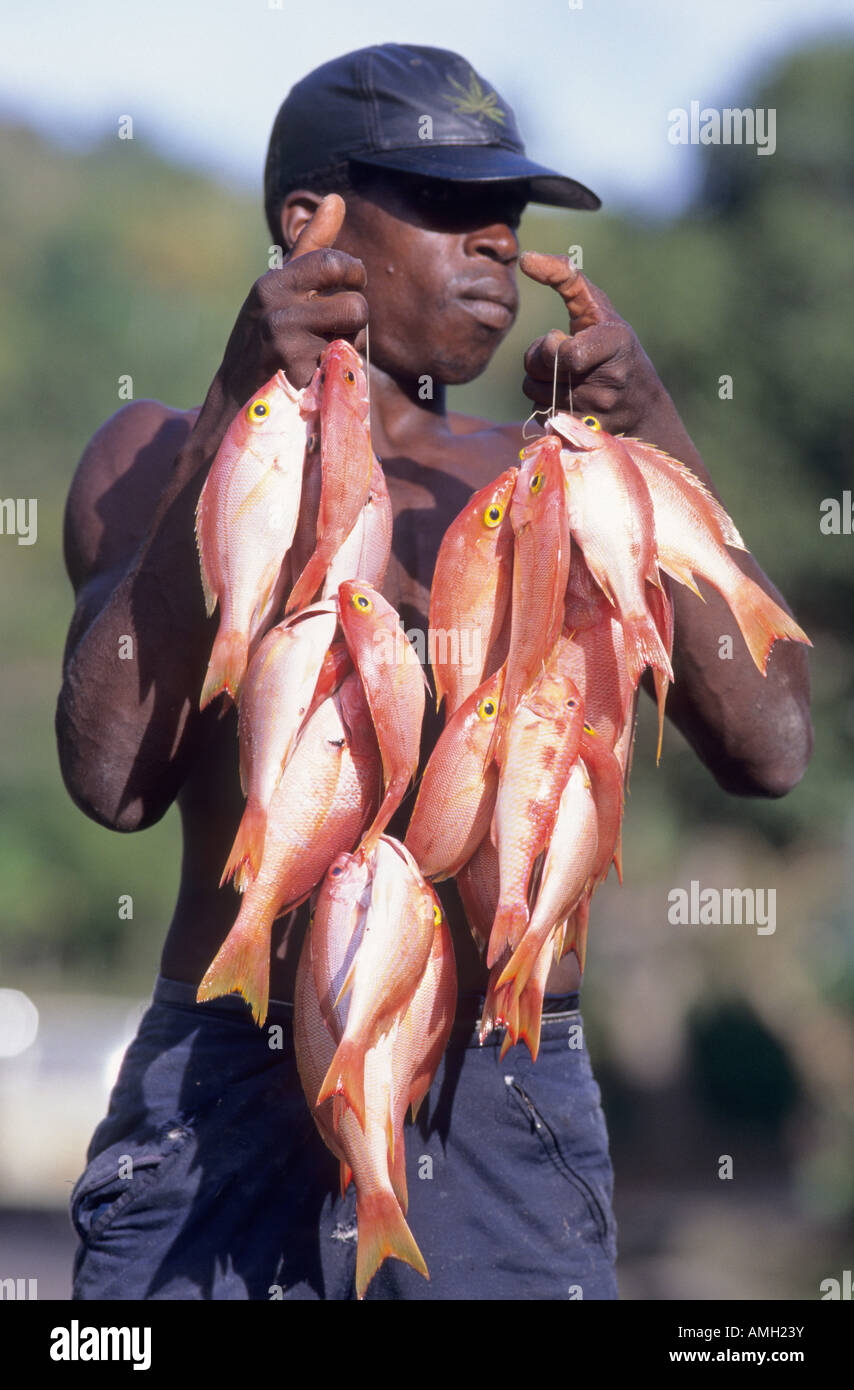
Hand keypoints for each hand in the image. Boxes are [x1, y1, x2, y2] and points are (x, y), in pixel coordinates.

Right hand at [215, 195, 368, 410]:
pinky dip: (335, 371)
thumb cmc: (266, 337)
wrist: (237, 397)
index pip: (331, 262)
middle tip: (335, 329)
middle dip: (355, 320)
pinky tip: (313, 374)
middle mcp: (274, 305)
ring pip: (352, 335)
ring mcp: (283, 338)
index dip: (354, 273)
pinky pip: (342, 364)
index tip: (351, 283)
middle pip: (355, 304)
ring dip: (349, 344)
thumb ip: (312, 246)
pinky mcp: (294, 370)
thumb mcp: (282, 289)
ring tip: (324, 349)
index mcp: (274, 281)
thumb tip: (337, 200)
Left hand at [520, 251, 660, 434]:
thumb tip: (526, 258)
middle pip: (536, 371)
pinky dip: (547, 406)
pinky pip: (541, 417)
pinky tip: (570, 401)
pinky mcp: (585, 434)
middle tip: (564, 358)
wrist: (642, 406)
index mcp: (615, 342)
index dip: (552, 347)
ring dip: (541, 383)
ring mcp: (597, 413)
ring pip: (533, 394)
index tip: (563, 339)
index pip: (563, 353)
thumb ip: (565, 278)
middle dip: (540, 361)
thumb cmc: (613, 347)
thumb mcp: (598, 308)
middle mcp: (608, 381)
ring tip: (568, 378)